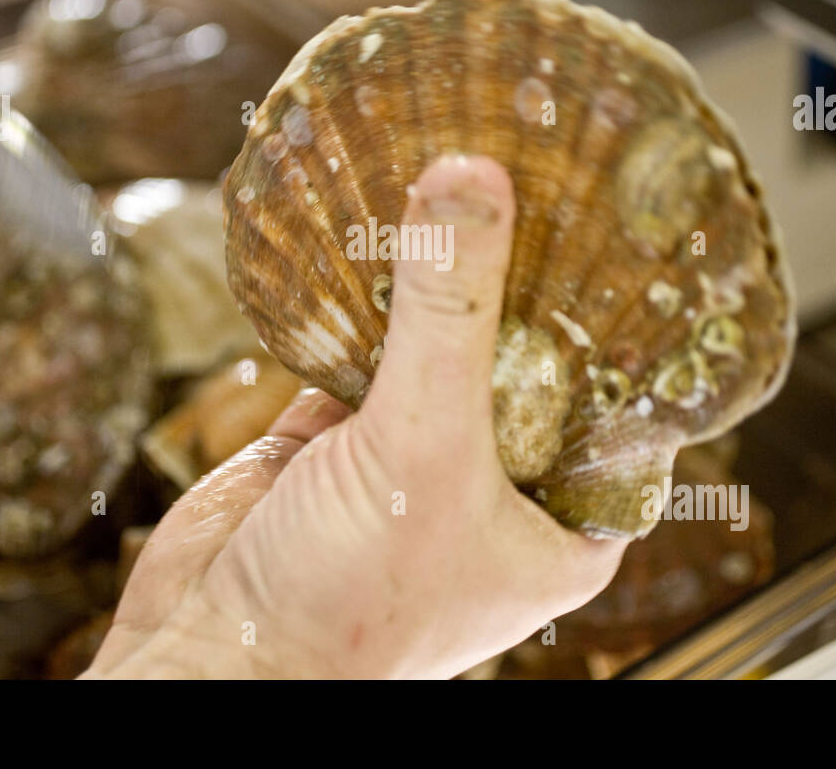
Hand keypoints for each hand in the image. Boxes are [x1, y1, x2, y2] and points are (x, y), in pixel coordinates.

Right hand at [86, 156, 625, 678]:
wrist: (210, 656)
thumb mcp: (424, 447)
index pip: (622, 404)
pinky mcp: (337, 442)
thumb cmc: (347, 611)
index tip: (625, 227)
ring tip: (465, 183)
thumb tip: (473, 178)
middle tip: (547, 178)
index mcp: (562, 525)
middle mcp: (496, 490)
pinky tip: (373, 235)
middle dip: (526, 283)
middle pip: (527, 364)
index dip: (625, 320)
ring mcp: (414, 461)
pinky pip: (362, 352)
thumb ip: (449, 313)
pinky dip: (361, 304)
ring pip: (439, 350)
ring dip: (441, 282)